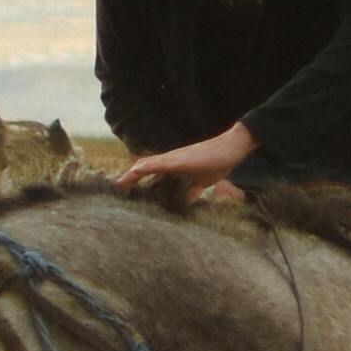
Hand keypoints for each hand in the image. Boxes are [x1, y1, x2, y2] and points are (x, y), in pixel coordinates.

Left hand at [114, 123, 256, 203]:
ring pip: (148, 164)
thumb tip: (187, 203)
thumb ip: (193, 191)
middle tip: (118, 190)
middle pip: (144, 167)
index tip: (127, 192)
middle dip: (129, 179)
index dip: (137, 180)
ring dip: (133, 174)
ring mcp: (175, 158)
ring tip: (119, 183)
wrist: (232, 147)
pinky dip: (146, 167)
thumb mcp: (204, 181)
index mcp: (174, 166)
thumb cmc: (219, 162)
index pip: (150, 171)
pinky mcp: (180, 159)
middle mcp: (171, 160)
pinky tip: (136, 171)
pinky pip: (160, 163)